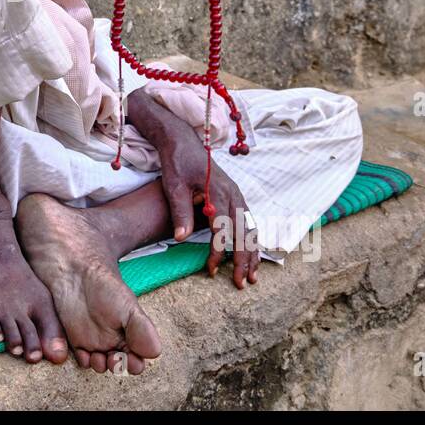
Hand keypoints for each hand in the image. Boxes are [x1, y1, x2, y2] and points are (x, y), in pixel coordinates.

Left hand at [124, 88, 259, 289]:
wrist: (182, 141)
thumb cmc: (176, 163)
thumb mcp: (173, 186)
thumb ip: (180, 212)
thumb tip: (180, 238)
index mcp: (218, 192)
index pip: (223, 229)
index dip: (219, 252)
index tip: (212, 270)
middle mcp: (233, 194)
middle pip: (244, 232)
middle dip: (244, 260)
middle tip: (242, 283)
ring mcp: (236, 194)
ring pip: (250, 228)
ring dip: (252, 253)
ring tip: (252, 276)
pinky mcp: (235, 195)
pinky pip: (248, 221)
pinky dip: (251, 240)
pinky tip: (251, 256)